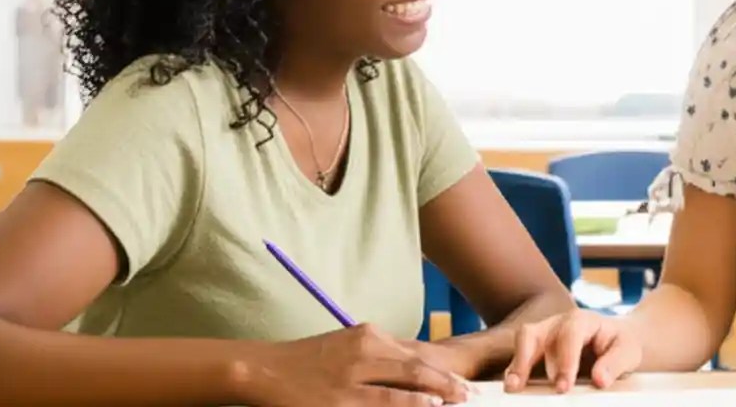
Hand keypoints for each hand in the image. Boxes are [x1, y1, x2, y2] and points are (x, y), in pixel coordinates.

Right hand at [245, 323, 469, 405]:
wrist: (265, 368)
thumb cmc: (308, 361)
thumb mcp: (346, 347)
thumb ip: (378, 356)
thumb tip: (414, 369)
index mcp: (367, 336)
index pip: (415, 353)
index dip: (442, 368)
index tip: (463, 379)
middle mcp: (363, 352)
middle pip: (416, 367)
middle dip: (447, 381)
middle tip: (470, 393)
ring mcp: (351, 378)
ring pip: (403, 387)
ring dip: (433, 395)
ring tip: (456, 402)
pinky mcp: (339, 402)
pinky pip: (380, 406)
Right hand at [503, 310, 642, 393]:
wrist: (615, 339)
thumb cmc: (620, 344)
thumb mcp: (628, 351)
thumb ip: (615, 364)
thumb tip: (600, 380)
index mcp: (582, 320)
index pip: (569, 335)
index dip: (564, 361)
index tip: (564, 387)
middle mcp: (558, 323)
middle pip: (535, 333)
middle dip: (527, 359)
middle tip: (522, 385)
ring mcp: (545, 333)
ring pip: (524, 341)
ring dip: (516, 364)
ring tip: (512, 387)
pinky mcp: (538, 348)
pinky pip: (521, 355)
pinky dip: (516, 370)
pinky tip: (514, 387)